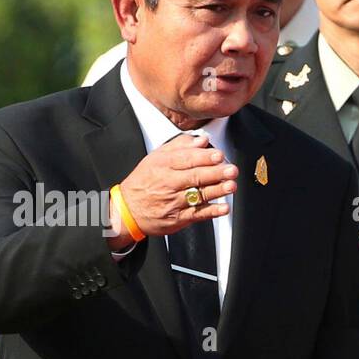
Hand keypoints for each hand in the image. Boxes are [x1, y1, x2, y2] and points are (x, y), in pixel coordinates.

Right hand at [113, 132, 236, 242]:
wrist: (128, 210)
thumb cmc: (144, 182)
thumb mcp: (155, 158)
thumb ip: (179, 147)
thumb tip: (202, 140)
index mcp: (162, 166)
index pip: (186, 159)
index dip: (204, 157)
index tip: (219, 155)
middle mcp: (168, 183)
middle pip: (194, 176)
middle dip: (215, 173)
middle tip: (231, 170)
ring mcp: (174, 202)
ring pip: (198, 195)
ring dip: (217, 191)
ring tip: (231, 186)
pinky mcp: (178, 218)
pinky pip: (197, 214)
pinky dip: (212, 211)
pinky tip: (223, 207)